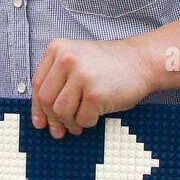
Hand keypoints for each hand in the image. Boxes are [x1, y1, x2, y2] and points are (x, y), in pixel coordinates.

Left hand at [31, 37, 156, 137]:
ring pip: (61, 112)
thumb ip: (57, 80)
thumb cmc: (109, 66)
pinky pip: (81, 119)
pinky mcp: (95, 94)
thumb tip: (40, 118)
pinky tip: (94, 116)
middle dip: (53, 119)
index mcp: (58, 49)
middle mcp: (66, 59)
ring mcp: (81, 76)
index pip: (37, 84)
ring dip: (69, 123)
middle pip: (46, 100)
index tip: (40, 123)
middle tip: (59, 130)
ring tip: (78, 124)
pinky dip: (86, 123)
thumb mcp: (77, 60)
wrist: (142, 61)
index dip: (37, 107)